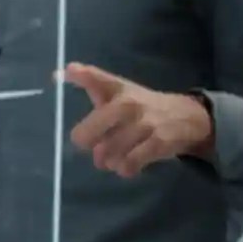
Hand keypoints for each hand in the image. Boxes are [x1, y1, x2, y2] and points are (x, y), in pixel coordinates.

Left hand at [65, 63, 213, 178]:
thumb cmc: (140, 103)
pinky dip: (125, 168)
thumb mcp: (116, 89)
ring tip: (111, 158)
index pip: (95, 78)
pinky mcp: (159, 143)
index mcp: (115, 88)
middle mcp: (127, 104)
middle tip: (92, 146)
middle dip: (86, 141)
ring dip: (107, 159)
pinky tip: (126, 166)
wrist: (187, 117)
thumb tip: (56, 74)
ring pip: (109, 151)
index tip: (67, 73)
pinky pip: (131, 163)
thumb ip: (88, 81)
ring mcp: (144, 124)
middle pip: (90, 131)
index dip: (79, 75)